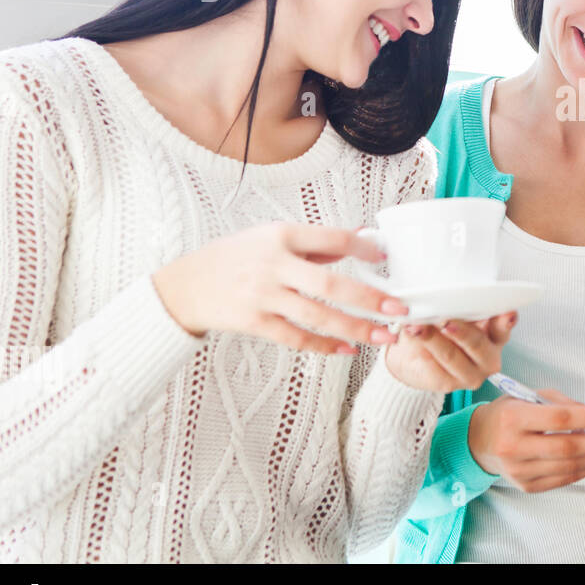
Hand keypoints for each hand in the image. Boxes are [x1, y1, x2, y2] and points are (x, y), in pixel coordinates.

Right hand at [153, 222, 408, 353]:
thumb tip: (360, 237)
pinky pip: (296, 338)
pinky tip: (347, 349)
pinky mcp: (254, 323)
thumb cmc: (235, 256)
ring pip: (318, 316)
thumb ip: (313, 242)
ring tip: (384, 336)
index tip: (385, 258)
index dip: (363, 247)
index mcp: (282, 235)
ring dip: (356, 328)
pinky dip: (324, 345)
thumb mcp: (270, 236)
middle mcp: (274, 264)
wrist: (185, 284)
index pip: (332, 239)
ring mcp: (263, 296)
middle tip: (399, 309)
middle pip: (330, 283)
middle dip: (369, 298)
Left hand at [382, 312, 516, 391]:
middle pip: (477, 343)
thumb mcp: (452, 312)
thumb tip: (445, 298)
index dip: (506, 321)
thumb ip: (458, 308)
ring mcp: (470, 374)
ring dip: (433, 339)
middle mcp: (488, 357)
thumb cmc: (440, 329)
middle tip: (445, 321)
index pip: (503, 328)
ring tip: (418, 326)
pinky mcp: (449, 385)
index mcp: (494, 335)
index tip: (506, 313)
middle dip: (461, 331)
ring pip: (451, 355)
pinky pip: (434, 368)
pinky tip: (413, 336)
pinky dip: (422, 349)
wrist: (415, 355)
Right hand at [468, 388, 584, 492]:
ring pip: (571, 467)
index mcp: (514, 418)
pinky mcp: (527, 486)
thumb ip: (564, 404)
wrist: (480, 440)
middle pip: (569, 448)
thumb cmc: (509, 413)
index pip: (561, 419)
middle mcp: (514, 447)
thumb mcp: (531, 396)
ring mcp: (520, 471)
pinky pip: (565, 479)